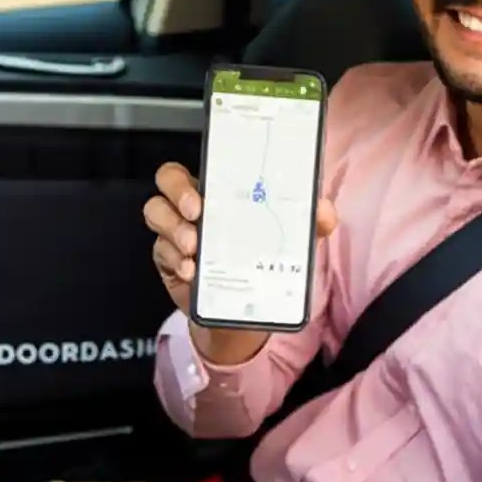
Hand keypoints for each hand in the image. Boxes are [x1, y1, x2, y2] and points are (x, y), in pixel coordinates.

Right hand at [143, 162, 336, 361]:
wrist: (242, 317)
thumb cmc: (262, 266)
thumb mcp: (292, 243)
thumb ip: (311, 223)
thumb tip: (325, 211)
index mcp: (224, 192)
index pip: (201, 164)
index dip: (204, 165)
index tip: (207, 189)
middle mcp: (196, 207)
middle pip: (168, 179)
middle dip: (178, 191)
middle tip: (196, 212)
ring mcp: (178, 232)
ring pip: (156, 212)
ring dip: (173, 228)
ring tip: (194, 247)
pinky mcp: (169, 259)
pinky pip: (161, 250)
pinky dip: (175, 260)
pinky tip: (191, 272)